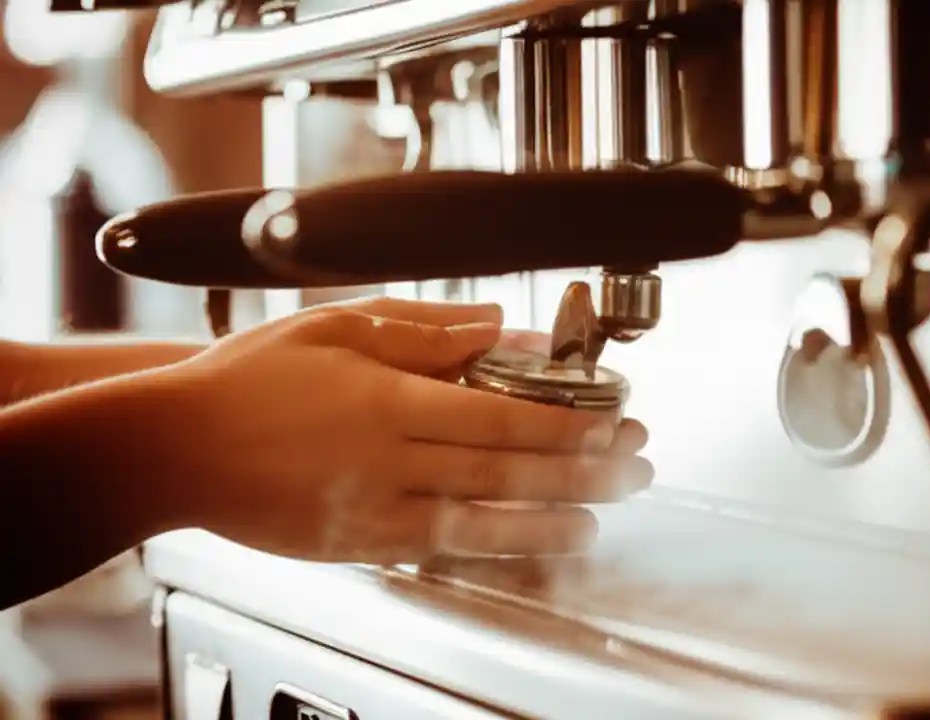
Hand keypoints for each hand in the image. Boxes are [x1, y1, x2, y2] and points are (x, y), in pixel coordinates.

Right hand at [157, 297, 651, 562]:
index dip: (567, 422)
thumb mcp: (336, 325)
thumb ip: (426, 327)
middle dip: (583, 470)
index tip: (612, 419)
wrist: (171, 447)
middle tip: (634, 466)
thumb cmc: (248, 378)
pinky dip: (492, 545)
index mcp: (387, 397)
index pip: (501, 412)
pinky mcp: (355, 544)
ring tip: (604, 518)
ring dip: (552, 520)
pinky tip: (529, 541)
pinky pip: (438, 549)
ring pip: (482, 519)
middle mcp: (387, 457)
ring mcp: (372, 508)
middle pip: (506, 467)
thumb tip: (501, 323)